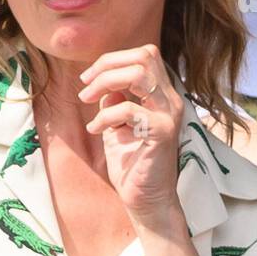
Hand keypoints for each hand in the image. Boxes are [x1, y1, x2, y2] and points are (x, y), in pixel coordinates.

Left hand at [79, 44, 186, 230]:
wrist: (146, 201)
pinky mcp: (161, 133)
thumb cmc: (132, 164)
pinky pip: (129, 109)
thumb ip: (115, 100)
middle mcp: (170, 101)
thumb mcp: (117, 124)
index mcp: (162, 96)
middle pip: (144, 56)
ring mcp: (168, 115)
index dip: (113, 59)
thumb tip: (105, 83)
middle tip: (86, 86)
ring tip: (88, 100)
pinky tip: (96, 130)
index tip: (89, 78)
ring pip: (140, 74)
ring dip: (106, 82)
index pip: (145, 54)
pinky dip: (105, 116)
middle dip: (107, 65)